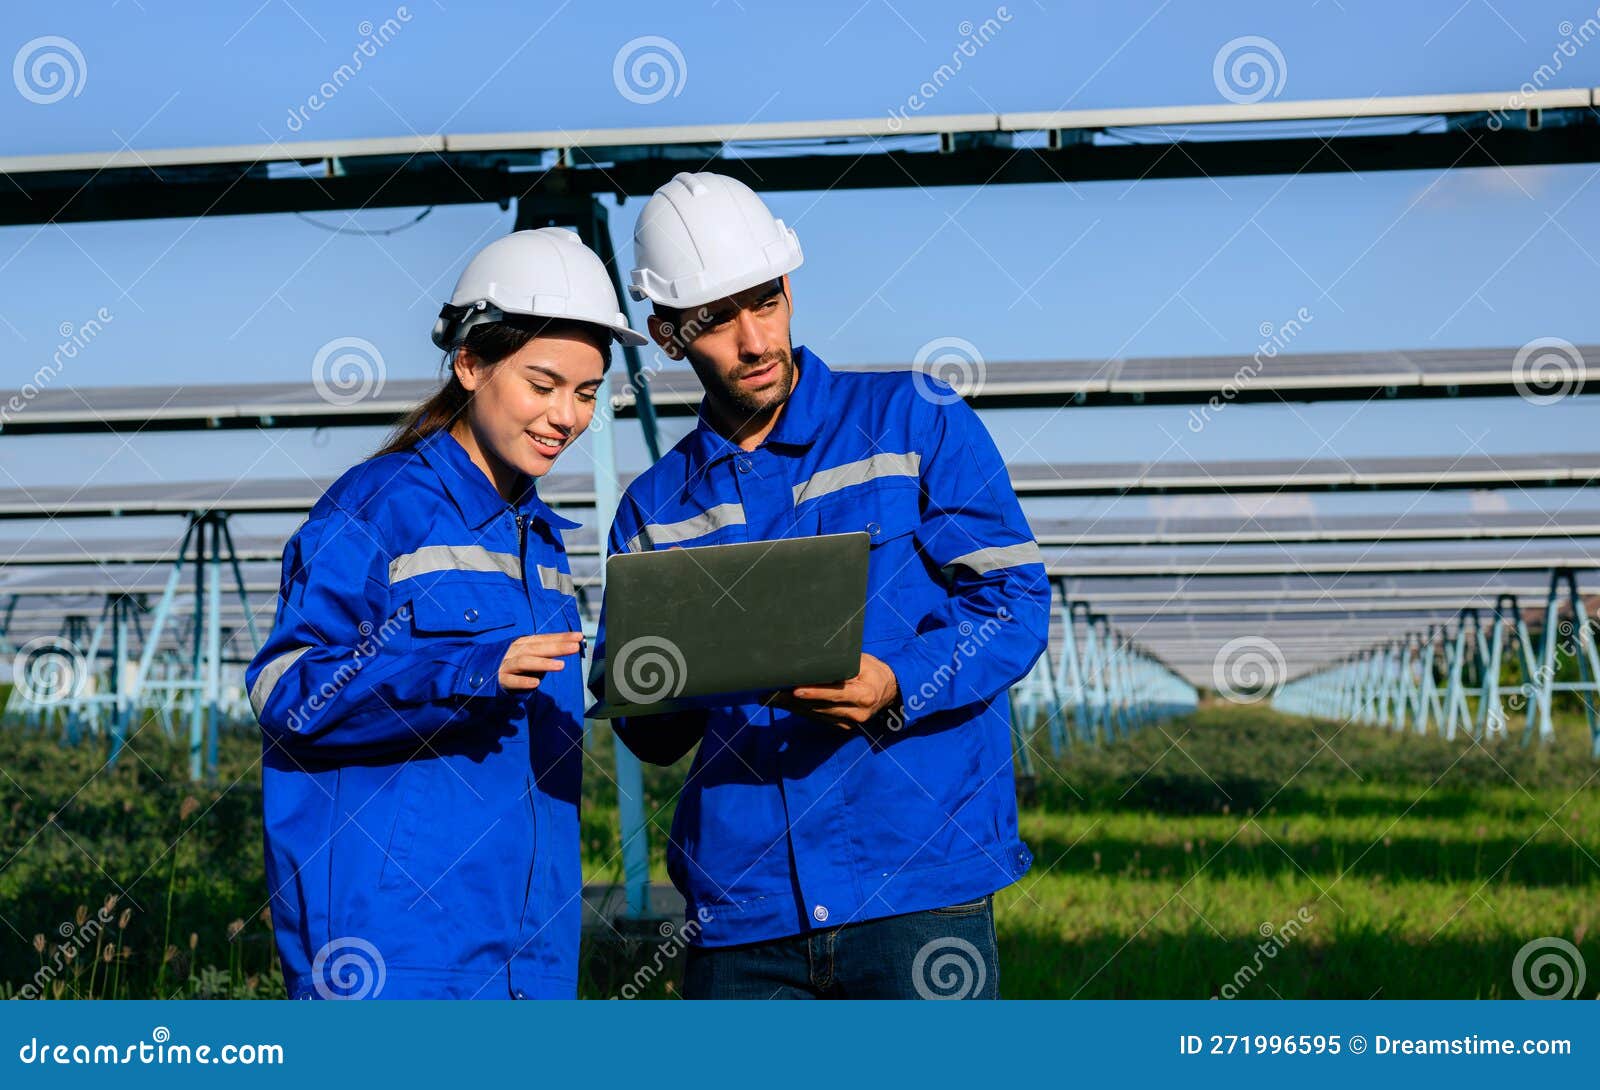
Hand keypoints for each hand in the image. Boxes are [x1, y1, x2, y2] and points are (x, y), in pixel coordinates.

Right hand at [498, 632, 583, 692]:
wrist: (480, 670)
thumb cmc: (511, 663)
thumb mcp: (528, 654)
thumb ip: (545, 652)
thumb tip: (571, 646)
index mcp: (523, 643)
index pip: (544, 639)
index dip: (561, 637)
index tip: (579, 637)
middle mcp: (514, 651)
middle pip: (537, 647)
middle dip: (556, 647)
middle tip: (574, 647)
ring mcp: (506, 664)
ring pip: (525, 662)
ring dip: (543, 663)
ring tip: (561, 666)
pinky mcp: (500, 679)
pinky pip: (512, 680)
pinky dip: (523, 681)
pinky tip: (536, 683)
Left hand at [777, 653, 899, 728]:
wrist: (889, 690)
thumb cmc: (873, 670)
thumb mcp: (862, 662)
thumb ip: (842, 664)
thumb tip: (814, 660)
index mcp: (865, 695)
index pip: (836, 693)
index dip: (815, 693)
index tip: (795, 691)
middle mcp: (857, 713)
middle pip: (821, 707)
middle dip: (795, 701)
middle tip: (772, 693)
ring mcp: (850, 723)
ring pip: (817, 714)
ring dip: (793, 707)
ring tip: (771, 698)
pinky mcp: (843, 726)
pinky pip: (819, 718)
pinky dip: (801, 711)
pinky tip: (785, 704)